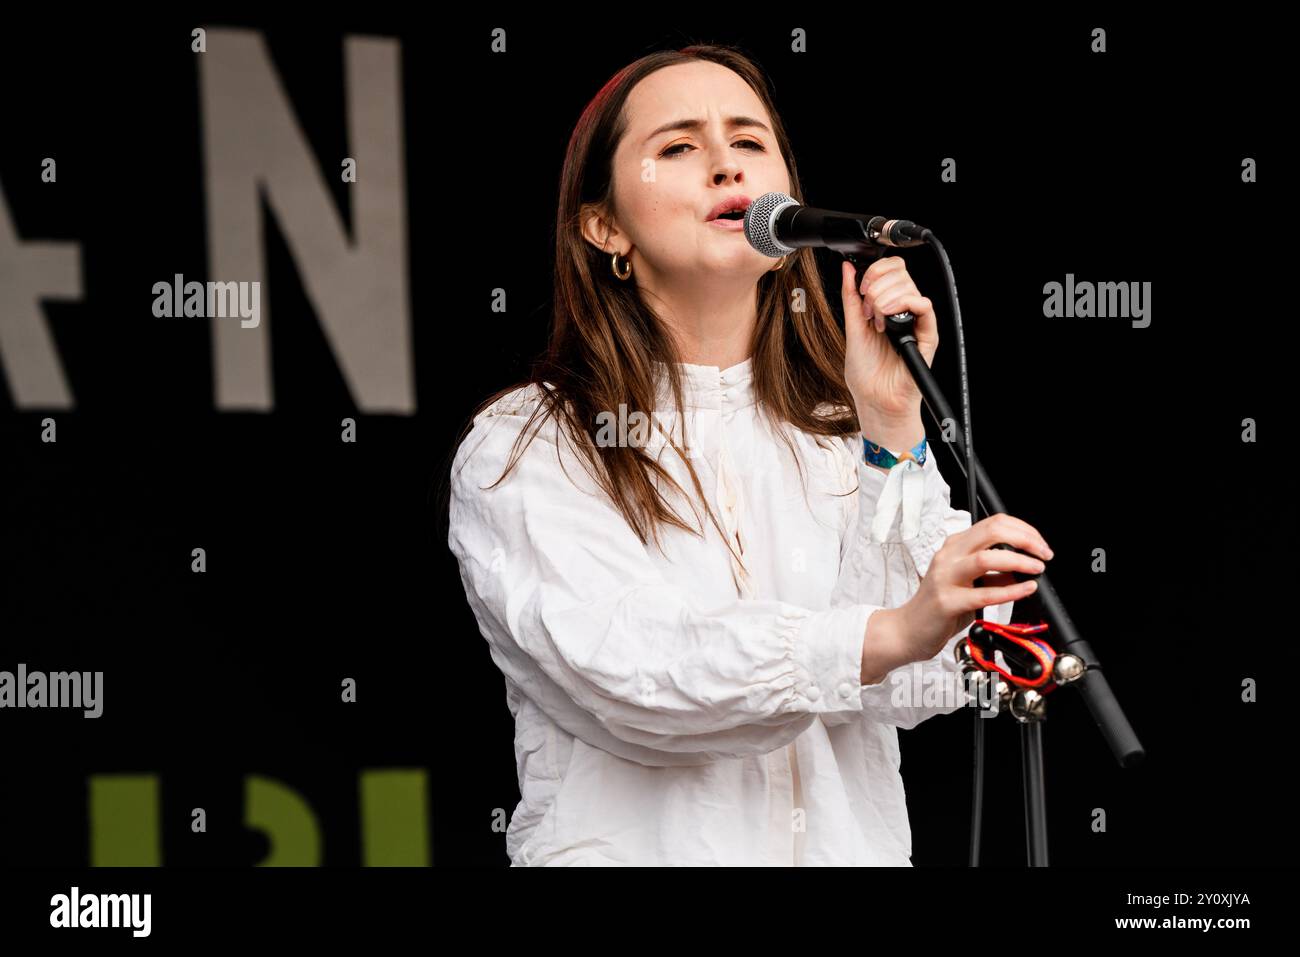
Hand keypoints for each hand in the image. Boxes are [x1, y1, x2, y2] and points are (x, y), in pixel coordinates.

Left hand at [840, 257, 938, 420]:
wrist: (874, 400)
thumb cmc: (866, 372)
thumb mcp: (852, 327)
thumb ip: (851, 297)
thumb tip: (848, 269)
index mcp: (887, 306)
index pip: (892, 269)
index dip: (876, 271)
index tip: (862, 289)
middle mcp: (904, 311)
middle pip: (901, 273)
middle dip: (877, 287)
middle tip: (868, 311)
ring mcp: (915, 322)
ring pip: (910, 286)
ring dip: (885, 299)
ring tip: (876, 323)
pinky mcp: (926, 336)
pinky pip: (925, 307)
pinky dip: (905, 305)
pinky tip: (889, 320)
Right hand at [893, 514, 1051, 664]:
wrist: (907, 631)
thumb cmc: (937, 607)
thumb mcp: (968, 584)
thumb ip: (994, 576)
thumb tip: (1023, 572)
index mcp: (954, 547)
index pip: (994, 523)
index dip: (1024, 530)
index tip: (1039, 544)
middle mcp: (948, 556)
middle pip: (992, 531)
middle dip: (1026, 539)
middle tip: (1043, 553)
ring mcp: (945, 577)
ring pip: (987, 557)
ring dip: (1019, 561)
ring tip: (1036, 569)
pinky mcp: (947, 601)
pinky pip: (984, 593)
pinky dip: (1010, 590)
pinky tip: (1025, 589)